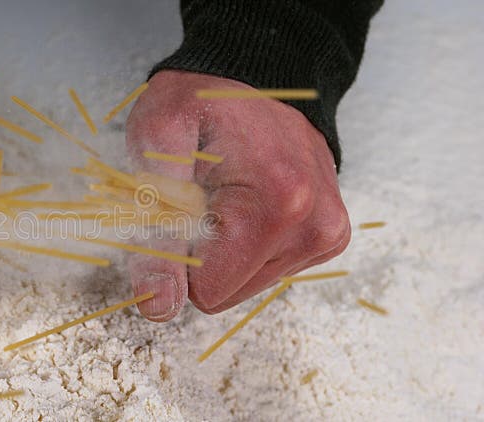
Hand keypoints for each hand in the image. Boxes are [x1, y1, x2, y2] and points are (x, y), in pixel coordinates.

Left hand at [125, 70, 350, 320]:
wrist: (253, 72)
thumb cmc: (199, 101)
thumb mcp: (156, 146)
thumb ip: (155, 232)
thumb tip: (159, 308)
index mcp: (278, 205)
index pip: (207, 290)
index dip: (179, 255)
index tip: (180, 208)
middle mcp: (317, 224)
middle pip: (228, 292)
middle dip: (202, 251)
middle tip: (201, 197)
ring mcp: (328, 231)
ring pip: (246, 284)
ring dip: (225, 244)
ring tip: (225, 192)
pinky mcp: (329, 234)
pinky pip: (267, 268)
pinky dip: (247, 241)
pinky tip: (246, 198)